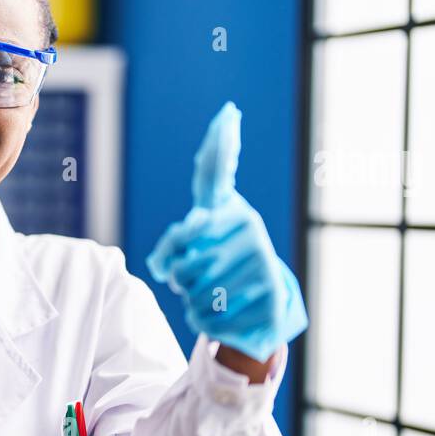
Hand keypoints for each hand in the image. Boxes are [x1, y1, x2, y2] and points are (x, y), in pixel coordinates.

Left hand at [146, 102, 307, 363]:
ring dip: (192, 302)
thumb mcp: (192, 252)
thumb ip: (172, 250)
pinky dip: (206, 323)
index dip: (219, 147)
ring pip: (195, 294)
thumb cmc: (216, 271)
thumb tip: (162, 264)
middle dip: (180, 280)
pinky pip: (212, 318)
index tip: (228, 113)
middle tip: (193, 279)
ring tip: (212, 294)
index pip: (215, 176)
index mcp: (227, 209)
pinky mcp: (272, 293)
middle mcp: (248, 226)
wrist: (261, 310)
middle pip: (183, 264)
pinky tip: (223, 314)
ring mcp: (263, 258)